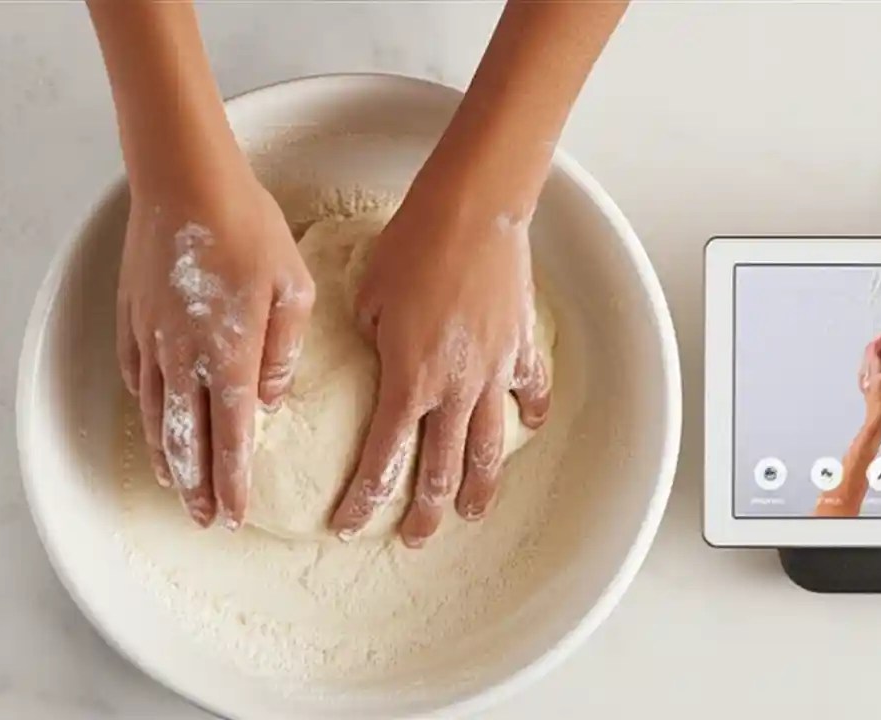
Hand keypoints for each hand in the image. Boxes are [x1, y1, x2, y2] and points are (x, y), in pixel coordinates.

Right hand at [118, 165, 314, 529]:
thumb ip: (284, 353)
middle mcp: (184, 357)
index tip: (233, 515)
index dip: (231, 482)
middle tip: (202, 520)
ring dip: (167, 458)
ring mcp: (152, 339)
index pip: (231, 437)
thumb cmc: (249, 230)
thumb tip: (269, 400)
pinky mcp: (132, 318)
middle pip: (186, 439)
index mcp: (229, 355)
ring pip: (155, 416)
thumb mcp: (293, 289)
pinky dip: (146, 411)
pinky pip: (137, 378)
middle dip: (196, 486)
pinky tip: (153, 422)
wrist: (185, 182)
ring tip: (175, 487)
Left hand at [328, 182, 551, 547]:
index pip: (382, 459)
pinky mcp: (522, 349)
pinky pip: (532, 392)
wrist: (470, 214)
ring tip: (473, 512)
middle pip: (441, 471)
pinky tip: (528, 427)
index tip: (348, 526)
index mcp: (409, 381)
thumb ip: (370, 340)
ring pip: (490, 449)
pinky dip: (530, 414)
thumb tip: (377, 354)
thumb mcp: (367, 299)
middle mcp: (455, 390)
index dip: (364, 500)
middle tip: (415, 538)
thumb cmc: (411, 248)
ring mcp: (495, 373)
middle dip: (425, 513)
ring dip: (480, 488)